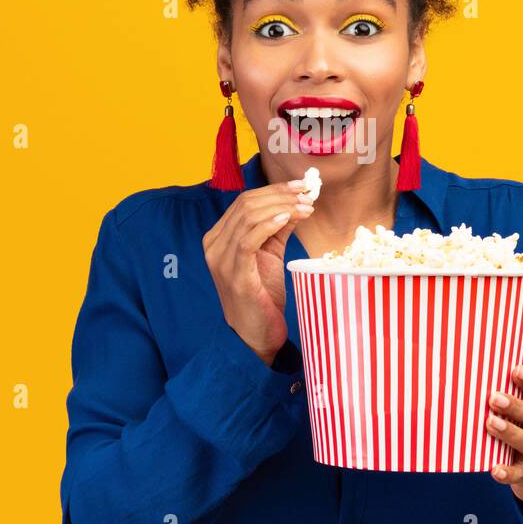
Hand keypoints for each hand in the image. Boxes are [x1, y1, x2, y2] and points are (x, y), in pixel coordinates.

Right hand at [202, 177, 315, 364]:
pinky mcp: (234, 274)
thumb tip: (297, 204)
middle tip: (308, 194)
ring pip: (248, 217)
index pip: (245, 202)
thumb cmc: (262, 297)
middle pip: (246, 204)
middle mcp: (214, 245)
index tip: (303, 186)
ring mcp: (221, 260)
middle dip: (280, 194)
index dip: (275, 189)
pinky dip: (269, 224)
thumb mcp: (270, 256)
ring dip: (281, 207)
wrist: (255, 337)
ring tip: (305, 206)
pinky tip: (288, 218)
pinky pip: (248, 239)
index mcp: (219, 238)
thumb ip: (278, 230)